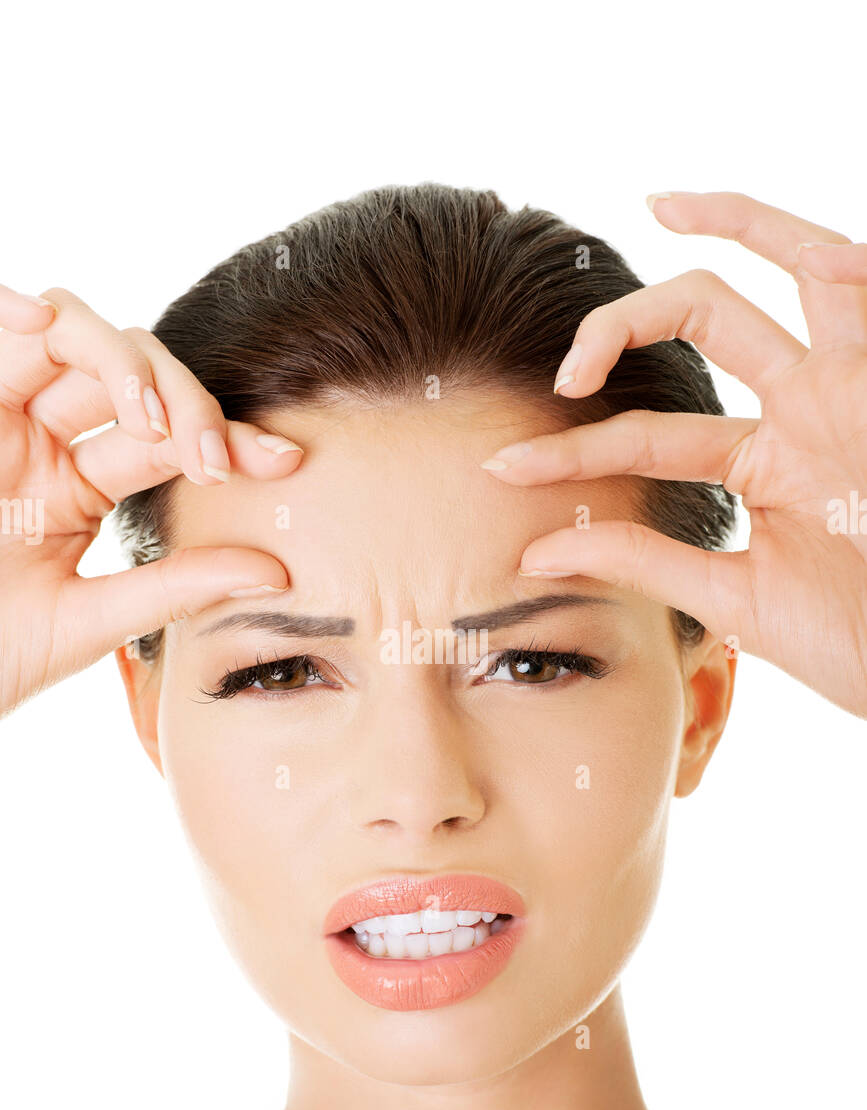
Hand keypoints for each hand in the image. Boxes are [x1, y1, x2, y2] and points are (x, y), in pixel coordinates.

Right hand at [0, 285, 302, 717]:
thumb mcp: (88, 621)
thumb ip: (174, 588)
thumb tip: (277, 571)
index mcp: (75, 487)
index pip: (167, 439)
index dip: (227, 437)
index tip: (285, 461)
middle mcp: (40, 440)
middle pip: (131, 372)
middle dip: (188, 400)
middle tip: (213, 458)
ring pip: (69, 333)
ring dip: (121, 363)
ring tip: (150, 420)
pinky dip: (9, 308)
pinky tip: (39, 321)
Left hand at [481, 192, 866, 718]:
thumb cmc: (855, 638)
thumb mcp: (735, 598)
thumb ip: (644, 562)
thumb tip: (535, 551)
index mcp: (765, 463)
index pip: (648, 433)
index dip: (571, 449)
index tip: (501, 469)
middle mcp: (804, 409)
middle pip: (704, 320)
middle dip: (623, 325)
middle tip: (568, 375)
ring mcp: (851, 388)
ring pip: (790, 270)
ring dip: (739, 220)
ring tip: (661, 203)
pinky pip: (861, 284)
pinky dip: (828, 251)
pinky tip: (799, 241)